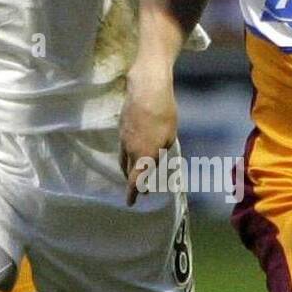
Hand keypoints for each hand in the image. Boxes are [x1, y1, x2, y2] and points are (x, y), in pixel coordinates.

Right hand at [120, 68, 178, 204]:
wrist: (146, 89)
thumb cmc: (163, 113)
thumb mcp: (169, 136)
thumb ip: (161, 151)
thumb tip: (155, 159)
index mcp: (143, 155)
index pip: (135, 180)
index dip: (133, 193)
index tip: (131, 203)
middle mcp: (129, 149)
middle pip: (128, 171)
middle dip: (133, 181)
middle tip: (141, 189)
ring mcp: (123, 137)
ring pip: (124, 158)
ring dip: (129, 167)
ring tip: (136, 171)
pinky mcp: (122, 126)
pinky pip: (123, 145)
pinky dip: (128, 153)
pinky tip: (135, 149)